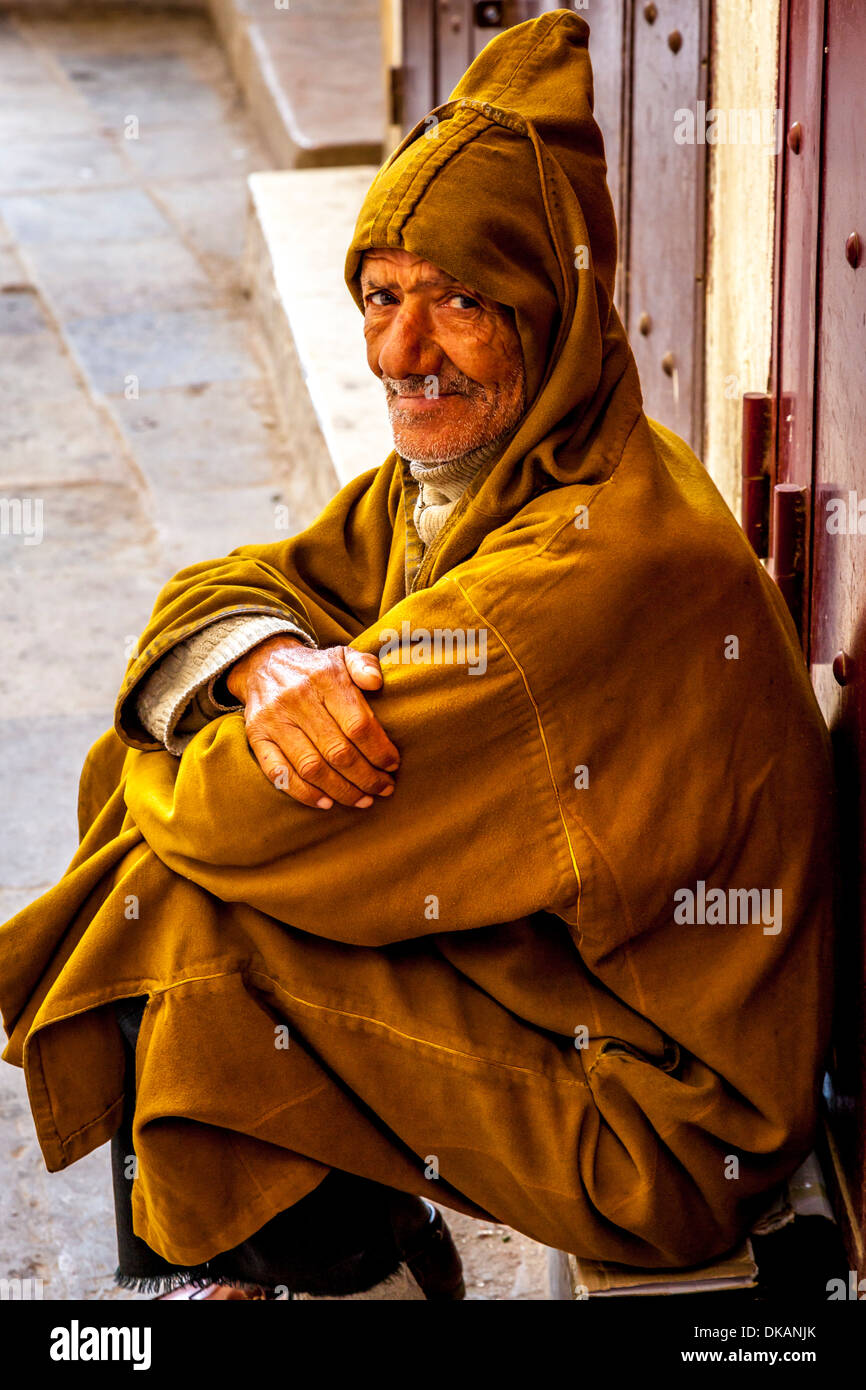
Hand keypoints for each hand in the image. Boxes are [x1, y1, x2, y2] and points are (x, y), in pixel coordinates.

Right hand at [226, 635, 399, 809]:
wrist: (263, 663)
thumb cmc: (315, 668)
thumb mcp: (343, 655)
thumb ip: (365, 665)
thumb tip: (377, 682)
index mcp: (325, 678)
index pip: (358, 724)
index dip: (379, 751)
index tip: (393, 765)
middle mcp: (297, 699)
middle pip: (338, 751)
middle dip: (366, 777)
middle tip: (384, 789)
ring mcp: (275, 720)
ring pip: (312, 767)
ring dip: (341, 791)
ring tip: (363, 800)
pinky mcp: (257, 737)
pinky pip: (279, 773)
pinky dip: (304, 793)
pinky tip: (326, 803)